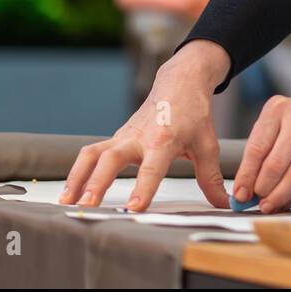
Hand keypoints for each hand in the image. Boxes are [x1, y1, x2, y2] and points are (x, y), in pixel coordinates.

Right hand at [60, 40, 231, 211]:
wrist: (179, 83)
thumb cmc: (192, 113)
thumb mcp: (207, 145)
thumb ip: (210, 177)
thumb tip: (223, 203)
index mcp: (164, 139)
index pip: (152, 167)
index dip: (144, 187)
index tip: (135, 208)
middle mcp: (139, 137)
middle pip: (112, 158)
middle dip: (98, 182)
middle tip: (88, 206)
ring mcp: (123, 136)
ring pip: (93, 154)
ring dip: (78, 178)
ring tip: (67, 204)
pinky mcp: (114, 138)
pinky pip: (90, 154)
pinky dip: (77, 172)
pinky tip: (69, 193)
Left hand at [234, 91, 290, 213]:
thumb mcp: (279, 122)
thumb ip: (262, 151)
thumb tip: (245, 188)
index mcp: (277, 109)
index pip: (256, 149)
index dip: (246, 176)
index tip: (240, 194)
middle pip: (275, 164)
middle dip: (262, 188)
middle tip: (255, 201)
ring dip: (279, 196)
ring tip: (269, 205)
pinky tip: (286, 201)